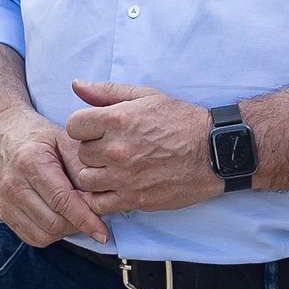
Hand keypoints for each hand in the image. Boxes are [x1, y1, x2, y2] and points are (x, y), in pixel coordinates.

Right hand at [0, 111, 106, 248]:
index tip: (102, 233)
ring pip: (44, 235)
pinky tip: (60, 218)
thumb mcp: (66, 139)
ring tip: (76, 214)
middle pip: (54, 222)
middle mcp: (14, 185)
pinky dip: (51, 234)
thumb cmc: (39, 137)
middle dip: (79, 224)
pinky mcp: (5, 214)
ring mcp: (6, 202)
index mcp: (30, 162)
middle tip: (93, 213)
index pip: (61, 200)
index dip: (85, 219)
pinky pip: (33, 237)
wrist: (4, 135)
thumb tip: (100, 196)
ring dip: (66, 230)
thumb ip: (83, 166)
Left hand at [64, 81, 221, 216]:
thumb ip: (107, 92)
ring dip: (96, 175)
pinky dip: (102, 198)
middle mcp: (117, 149)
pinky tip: (115, 188)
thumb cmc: (181, 121)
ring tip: (114, 169)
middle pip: (81, 154)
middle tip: (111, 150)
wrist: (214, 151)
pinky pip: (99, 204)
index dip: (84, 128)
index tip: (97, 131)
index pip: (74, 125)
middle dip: (93, 151)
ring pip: (86, 180)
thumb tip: (76, 85)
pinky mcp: (134, 199)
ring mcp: (124, 177)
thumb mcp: (146, 96)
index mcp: (117, 120)